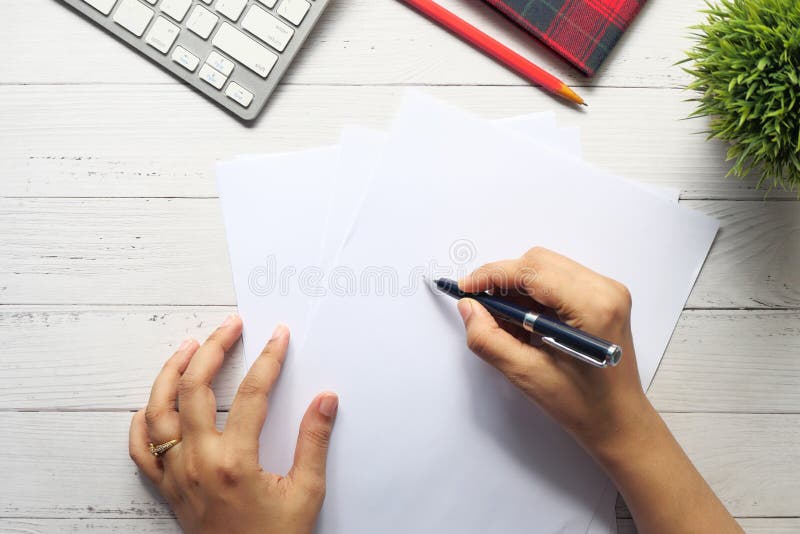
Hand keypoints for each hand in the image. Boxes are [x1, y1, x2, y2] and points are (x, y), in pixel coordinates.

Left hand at [129, 316, 338, 533]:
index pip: (251, 394)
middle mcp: (199, 463)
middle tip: (230, 327)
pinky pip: (141, 449)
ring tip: (188, 348)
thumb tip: (325, 401)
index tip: (278, 337)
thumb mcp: (306, 493)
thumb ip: (314, 442)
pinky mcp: (168, 488)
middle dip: (213, 349)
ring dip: (171, 374)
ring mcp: (177, 474)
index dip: (268, 360)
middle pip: (195, 390)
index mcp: (235, 462)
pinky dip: (142, 421)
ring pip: (159, 411)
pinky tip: (154, 402)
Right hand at [458, 248, 742, 533]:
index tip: (466, 288)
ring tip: (504, 322)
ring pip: (546, 268)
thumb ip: (490, 339)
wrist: (618, 421)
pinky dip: (533, 295)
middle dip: (504, 280)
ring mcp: (607, 291)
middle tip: (481, 307)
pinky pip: (558, 279)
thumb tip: (468, 307)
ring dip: (518, 289)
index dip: (492, 276)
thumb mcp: (527, 374)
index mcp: (592, 307)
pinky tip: (525, 323)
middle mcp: (605, 290)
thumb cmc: (583, 405)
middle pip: (538, 262)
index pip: (531, 271)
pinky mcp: (603, 296)